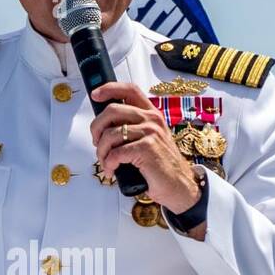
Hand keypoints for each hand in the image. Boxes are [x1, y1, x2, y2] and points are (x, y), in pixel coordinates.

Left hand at [90, 80, 201, 213]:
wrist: (179, 186)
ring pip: (110, 134)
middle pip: (112, 111)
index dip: (109, 89)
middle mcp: (152, 120)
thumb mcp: (148, 140)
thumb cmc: (160, 165)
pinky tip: (112, 171)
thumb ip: (131, 128)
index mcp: (151, 114)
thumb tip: (103, 127)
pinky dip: (109, 164)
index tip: (95, 95)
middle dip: (97, 128)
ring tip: (106, 162)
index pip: (129, 90)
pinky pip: (116, 153)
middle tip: (97, 142)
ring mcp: (150, 133)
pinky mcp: (147, 148)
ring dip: (101, 151)